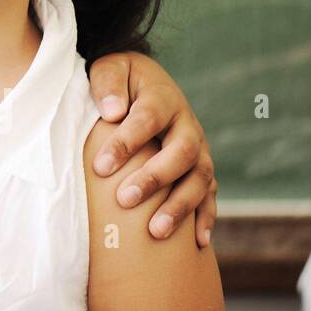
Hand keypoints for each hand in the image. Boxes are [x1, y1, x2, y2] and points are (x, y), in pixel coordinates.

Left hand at [87, 51, 216, 247]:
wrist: (143, 80)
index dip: (125, 143)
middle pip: (181, 153)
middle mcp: (187, 125)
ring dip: (180, 206)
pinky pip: (210, 194)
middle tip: (124, 199)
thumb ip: (108, 84)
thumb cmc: (120, 79)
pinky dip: (206, 217)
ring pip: (200, 178)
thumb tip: (113, 111)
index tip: (100, 167)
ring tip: (155, 231)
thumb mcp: (110, 68)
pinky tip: (196, 241)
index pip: (146, 120)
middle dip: (154, 178)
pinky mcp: (200, 168)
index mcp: (162, 98)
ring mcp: (199, 148)